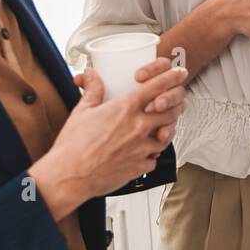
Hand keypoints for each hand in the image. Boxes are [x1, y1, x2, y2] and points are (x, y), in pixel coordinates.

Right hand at [32, 58, 186, 217]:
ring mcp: (142, 148)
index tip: (179, 73)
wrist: (70, 176)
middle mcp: (138, 127)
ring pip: (168, 134)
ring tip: (162, 126)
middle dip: (175, 104)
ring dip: (167, 128)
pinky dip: (154, 153)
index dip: (172, 77)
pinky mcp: (140, 167)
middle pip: (171, 110)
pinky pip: (156, 158)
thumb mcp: (82, 110)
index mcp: (126, 108)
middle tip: (173, 102)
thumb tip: (90, 74)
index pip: (158, 86)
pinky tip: (147, 150)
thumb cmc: (73, 145)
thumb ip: (92, 89)